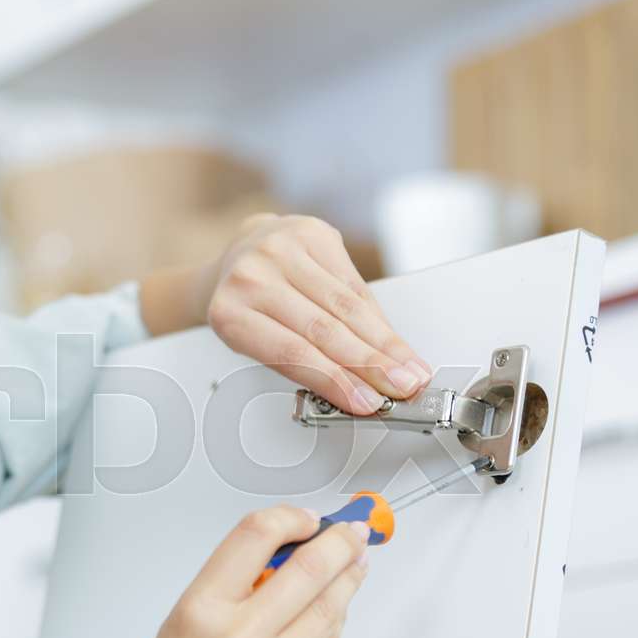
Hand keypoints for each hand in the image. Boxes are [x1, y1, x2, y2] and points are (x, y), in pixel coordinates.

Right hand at [100, 506, 370, 637]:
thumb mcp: (178, 630)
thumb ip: (228, 593)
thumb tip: (286, 559)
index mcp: (197, 611)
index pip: (255, 536)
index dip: (291, 518)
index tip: (307, 518)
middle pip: (310, 568)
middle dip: (342, 542)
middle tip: (354, 531)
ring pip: (330, 610)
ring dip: (348, 581)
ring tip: (355, 566)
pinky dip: (334, 628)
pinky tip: (332, 617)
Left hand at [205, 213, 431, 415]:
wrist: (240, 253)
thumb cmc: (245, 302)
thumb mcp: (253, 339)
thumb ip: (297, 362)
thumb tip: (356, 389)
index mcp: (229, 312)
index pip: (291, 353)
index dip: (335, 380)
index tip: (366, 402)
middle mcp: (252, 276)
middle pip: (323, 330)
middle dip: (370, 365)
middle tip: (401, 389)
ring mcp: (282, 250)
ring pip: (345, 306)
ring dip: (385, 343)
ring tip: (409, 369)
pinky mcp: (311, 234)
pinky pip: (354, 282)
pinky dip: (377, 317)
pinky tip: (393, 337)